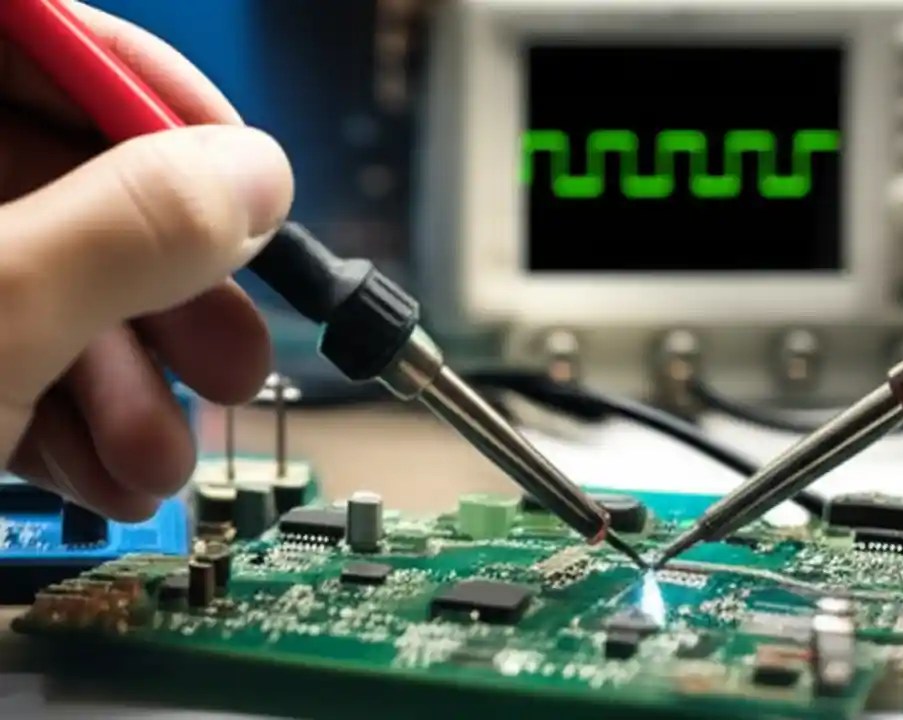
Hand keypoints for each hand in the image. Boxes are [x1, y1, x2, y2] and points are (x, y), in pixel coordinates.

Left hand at [0, 6, 292, 519]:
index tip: (241, 176)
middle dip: (170, 287)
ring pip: (56, 282)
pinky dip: (77, 423)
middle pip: (70, 177)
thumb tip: (254, 180)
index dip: (158, 93)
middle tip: (229, 344)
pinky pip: (16, 359)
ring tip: (161, 446)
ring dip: (138, 380)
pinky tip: (109, 472)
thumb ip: (130, 229)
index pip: (46, 31)